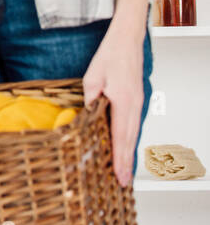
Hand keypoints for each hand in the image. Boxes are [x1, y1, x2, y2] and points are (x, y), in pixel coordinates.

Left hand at [82, 23, 144, 186]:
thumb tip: (88, 116)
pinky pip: (133, 125)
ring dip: (128, 153)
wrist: (127, 41)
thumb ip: (90, 98)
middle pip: (130, 140)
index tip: (119, 175)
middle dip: (126, 163)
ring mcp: (138, 103)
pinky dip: (130, 140)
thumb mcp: (92, 77)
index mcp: (123, 100)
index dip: (119, 158)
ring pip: (133, 134)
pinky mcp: (137, 100)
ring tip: (123, 172)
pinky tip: (124, 148)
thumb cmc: (109, 56)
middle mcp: (134, 105)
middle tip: (123, 183)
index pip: (120, 135)